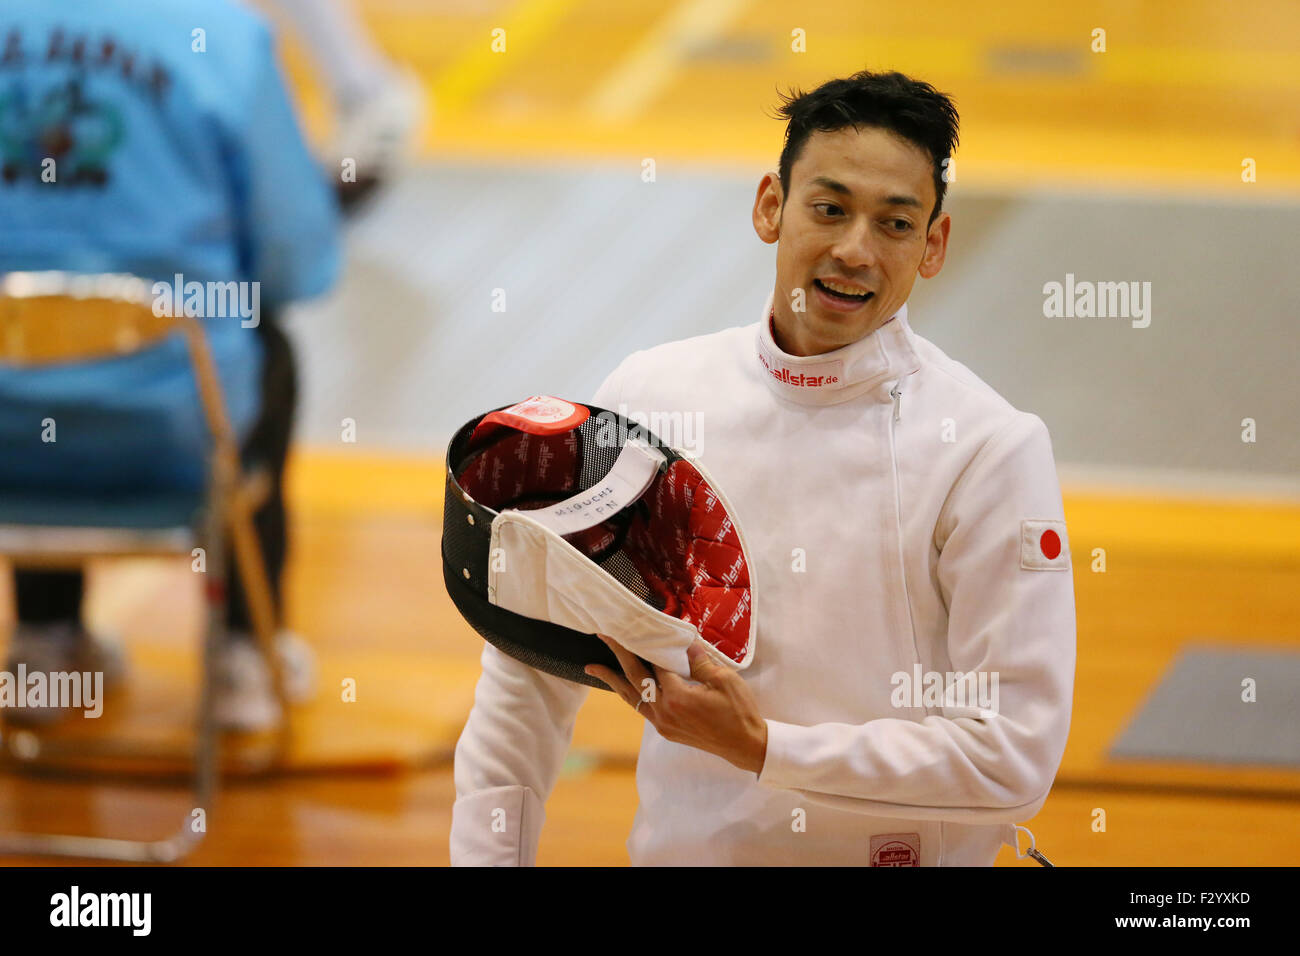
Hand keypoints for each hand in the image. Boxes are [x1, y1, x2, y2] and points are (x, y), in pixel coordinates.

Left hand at [585, 634, 767, 774]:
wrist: (745, 745)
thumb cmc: (739, 711)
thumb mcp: (724, 680)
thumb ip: (700, 662)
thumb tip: (685, 643)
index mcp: (677, 697)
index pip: (655, 664)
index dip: (645, 645)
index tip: (632, 628)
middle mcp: (663, 711)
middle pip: (634, 678)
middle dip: (616, 655)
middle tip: (601, 637)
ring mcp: (663, 723)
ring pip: (631, 697)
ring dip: (612, 680)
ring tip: (592, 668)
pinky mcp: (666, 730)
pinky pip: (642, 708)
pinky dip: (630, 694)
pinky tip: (624, 686)